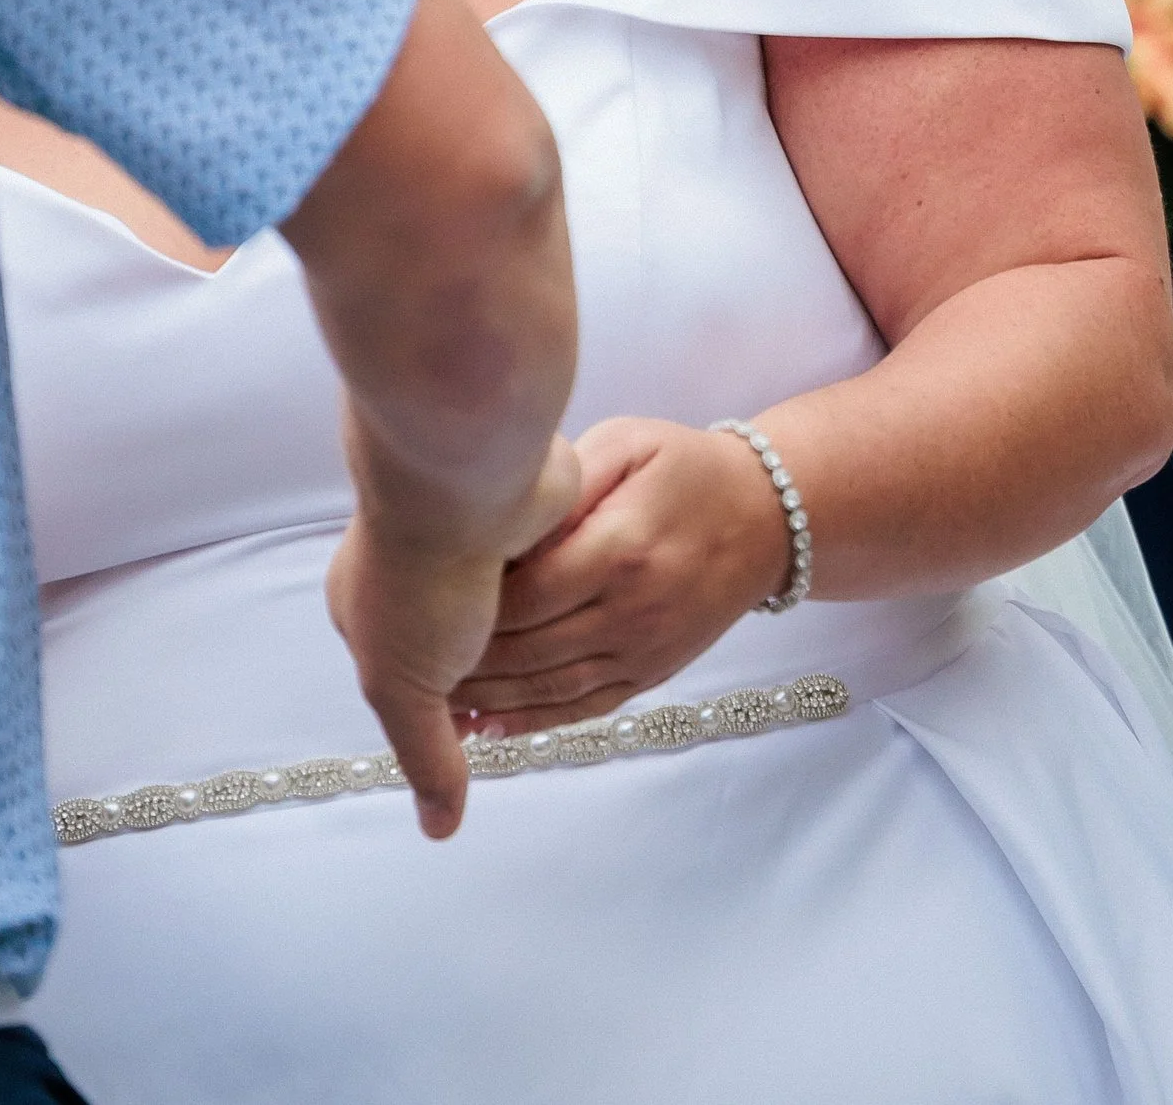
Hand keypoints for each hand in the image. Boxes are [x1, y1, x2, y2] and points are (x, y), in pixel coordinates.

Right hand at [326, 430, 581, 838]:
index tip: (481, 734)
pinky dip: (563, 590)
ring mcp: (471, 538)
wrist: (466, 474)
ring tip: (571, 669)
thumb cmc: (418, 577)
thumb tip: (439, 830)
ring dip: (533, 635)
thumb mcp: (405, 687)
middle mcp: (417, 565)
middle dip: (494, 675)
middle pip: (460, 644)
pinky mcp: (520, 516)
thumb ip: (426, 756)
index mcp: (368, 600)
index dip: (444, 712)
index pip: (407, 677)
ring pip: (509, 608)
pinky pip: (548, 567)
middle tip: (531, 708)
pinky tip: (587, 616)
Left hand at [450, 417, 790, 737]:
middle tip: (407, 658)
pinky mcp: (652, 674)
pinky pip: (584, 708)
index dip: (471, 607)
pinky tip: (487, 727)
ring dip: (487, 701)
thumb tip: (502, 527)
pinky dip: (532, 723)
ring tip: (431, 703)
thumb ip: (564, 486)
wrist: (765, 516)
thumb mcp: (625, 445)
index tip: (424, 600)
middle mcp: (633, 611)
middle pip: (530, 651)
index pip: (527, 596)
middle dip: (465, 661)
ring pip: (551, 690)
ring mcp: (645, 650)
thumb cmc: (684, 467)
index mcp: (621, 549)